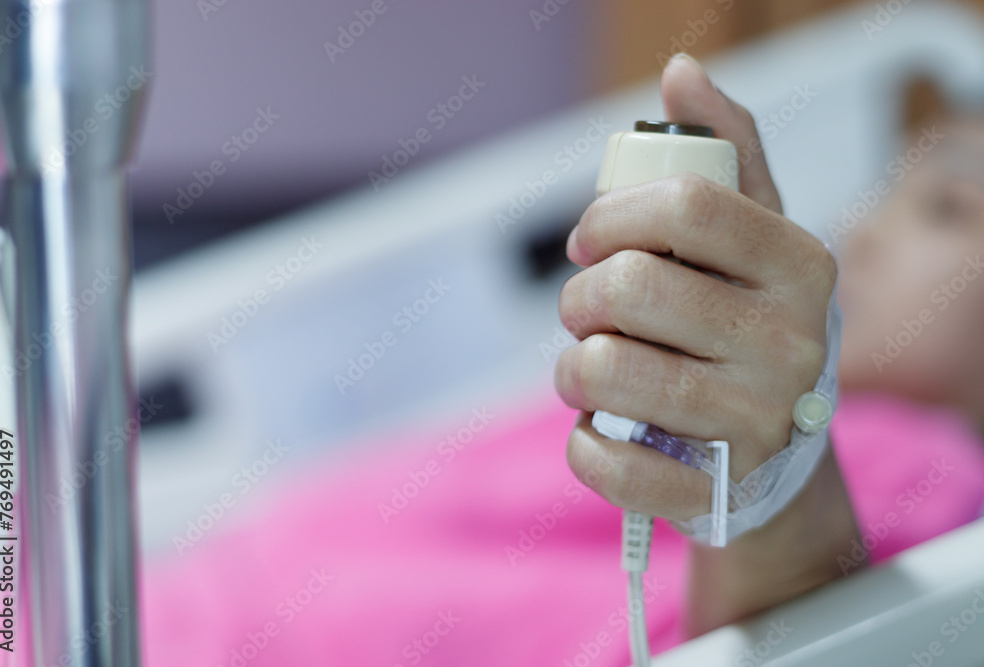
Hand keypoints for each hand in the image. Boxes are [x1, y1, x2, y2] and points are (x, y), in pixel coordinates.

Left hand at [554, 54, 837, 521]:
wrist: (776, 456)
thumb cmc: (747, 327)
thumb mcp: (754, 237)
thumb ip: (723, 152)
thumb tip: (682, 76)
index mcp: (800, 266)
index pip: (683, 204)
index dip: (609, 216)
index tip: (588, 241)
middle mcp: (790, 343)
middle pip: (631, 287)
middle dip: (578, 297)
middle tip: (585, 310)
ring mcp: (755, 423)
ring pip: (605, 372)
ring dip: (570, 368)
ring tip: (588, 367)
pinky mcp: (713, 492)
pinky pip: (608, 463)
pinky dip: (581, 444)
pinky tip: (599, 430)